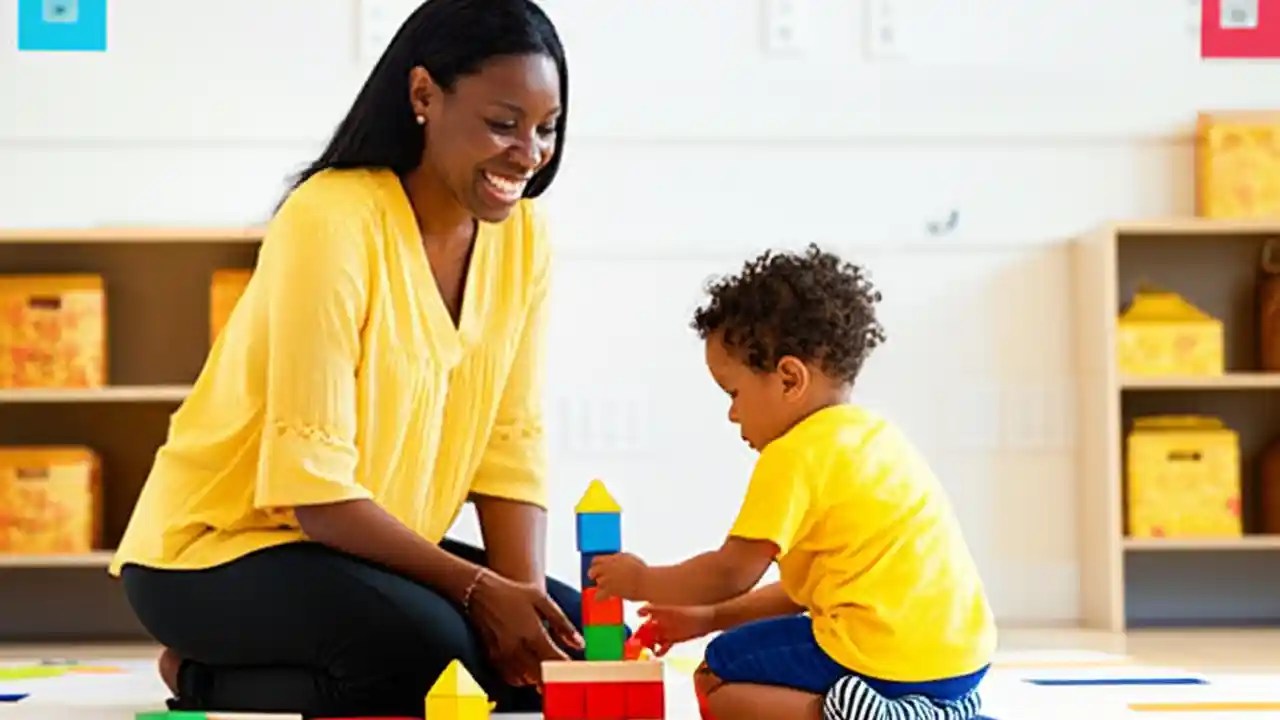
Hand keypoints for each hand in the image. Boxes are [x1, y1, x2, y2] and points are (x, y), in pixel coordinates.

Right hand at [465, 569, 583, 686]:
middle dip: (554, 677)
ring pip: (526, 680)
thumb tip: (580, 644)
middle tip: (563, 673)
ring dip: (539, 678)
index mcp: (532, 632)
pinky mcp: (493, 659)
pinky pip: (511, 678)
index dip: (566, 668)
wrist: (480, 592)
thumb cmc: (513, 593)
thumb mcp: (542, 600)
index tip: (575, 668)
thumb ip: (562, 623)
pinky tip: (530, 669)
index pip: (554, 660)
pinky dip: (523, 679)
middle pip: (540, 676)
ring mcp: (504, 656)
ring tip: (547, 670)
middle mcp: (517, 648)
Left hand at [588, 552, 650, 600]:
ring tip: (609, 589)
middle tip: (598, 579)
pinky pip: (598, 596)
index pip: (596, 560)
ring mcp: (607, 578)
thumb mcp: (629, 558)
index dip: (595, 565)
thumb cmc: (642, 571)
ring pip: (597, 583)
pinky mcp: (609, 590)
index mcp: (612, 558)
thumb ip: (619, 559)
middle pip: (592, 571)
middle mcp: (607, 567)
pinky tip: (605, 598)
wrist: (646, 581)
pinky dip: (600, 598)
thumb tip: (615, 561)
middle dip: (594, 576)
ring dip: (601, 586)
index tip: (597, 568)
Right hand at [637, 604, 716, 655]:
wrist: (709, 620)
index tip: (635, 621)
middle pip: (648, 627)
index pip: (646, 611)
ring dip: (650, 643)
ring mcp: (669, 630)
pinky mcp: (675, 638)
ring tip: (648, 649)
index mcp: (661, 609)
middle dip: (642, 634)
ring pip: (655, 637)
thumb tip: (640, 611)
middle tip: (638, 642)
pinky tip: (658, 654)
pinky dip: (660, 649)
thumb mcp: (671, 610)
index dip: (640, 615)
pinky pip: (665, 645)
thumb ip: (655, 610)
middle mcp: (663, 619)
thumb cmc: (691, 611)